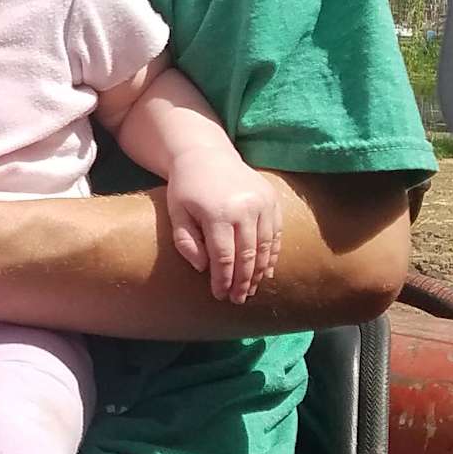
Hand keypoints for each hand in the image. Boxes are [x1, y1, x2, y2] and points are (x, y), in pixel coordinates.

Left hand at [165, 153, 282, 302]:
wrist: (207, 154)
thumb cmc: (186, 188)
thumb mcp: (177, 214)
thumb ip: (186, 242)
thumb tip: (204, 268)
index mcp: (218, 212)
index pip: (223, 257)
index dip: (223, 280)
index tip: (220, 295)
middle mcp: (244, 207)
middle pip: (247, 254)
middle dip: (243, 281)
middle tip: (238, 299)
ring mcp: (262, 202)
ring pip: (264, 246)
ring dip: (259, 271)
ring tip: (251, 289)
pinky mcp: (272, 199)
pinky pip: (276, 233)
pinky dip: (272, 253)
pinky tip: (266, 270)